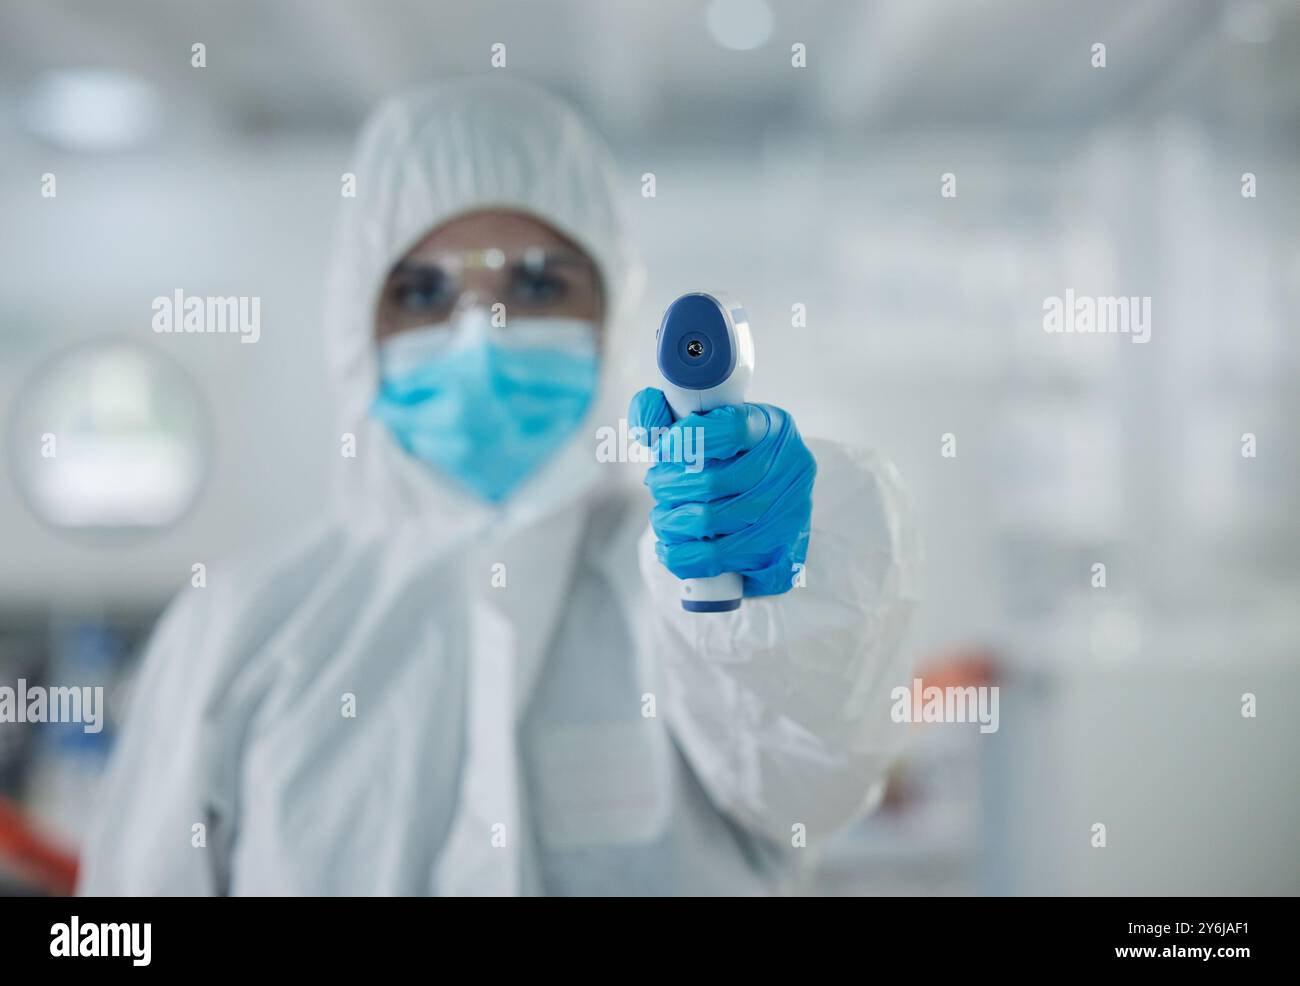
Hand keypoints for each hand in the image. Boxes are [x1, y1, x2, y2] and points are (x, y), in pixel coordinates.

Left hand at [628, 387, 815, 596]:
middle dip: (667, 485)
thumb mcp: (714, 419)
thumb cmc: (736, 455)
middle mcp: (787, 470)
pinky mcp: (777, 554)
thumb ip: (668, 410)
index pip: (731, 429)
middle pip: (711, 482)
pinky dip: (680, 556)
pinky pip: (716, 560)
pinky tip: (668, 547)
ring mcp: (785, 516)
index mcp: (772, 429)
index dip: (686, 440)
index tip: (662, 448)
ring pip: (708, 522)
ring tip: (661, 516)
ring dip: (668, 521)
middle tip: (655, 483)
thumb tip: (647, 431)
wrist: (781, 500)